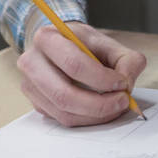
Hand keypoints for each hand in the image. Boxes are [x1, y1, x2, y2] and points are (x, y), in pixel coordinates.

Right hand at [16, 23, 145, 127]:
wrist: (65, 47)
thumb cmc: (85, 45)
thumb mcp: (109, 43)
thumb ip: (126, 60)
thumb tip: (127, 83)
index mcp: (47, 38)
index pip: (73, 64)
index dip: (101, 78)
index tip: (122, 83)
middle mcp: (31, 62)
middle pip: (64, 94)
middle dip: (99, 104)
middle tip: (122, 101)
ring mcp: (30, 86)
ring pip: (63, 112)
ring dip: (95, 115)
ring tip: (115, 106)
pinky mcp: (36, 103)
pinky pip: (62, 119)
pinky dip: (86, 120)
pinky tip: (100, 110)